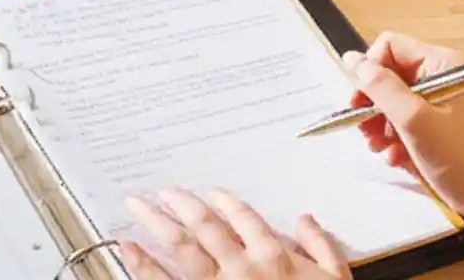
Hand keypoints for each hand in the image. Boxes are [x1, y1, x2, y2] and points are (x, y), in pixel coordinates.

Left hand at [121, 188, 350, 279]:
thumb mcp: (336, 279)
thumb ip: (321, 247)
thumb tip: (306, 220)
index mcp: (272, 257)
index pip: (244, 218)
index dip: (225, 202)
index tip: (212, 192)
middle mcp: (241, 267)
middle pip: (205, 225)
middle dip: (180, 203)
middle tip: (162, 190)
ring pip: (181, 246)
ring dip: (157, 222)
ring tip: (138, 205)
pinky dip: (142, 264)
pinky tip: (127, 248)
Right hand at [341, 32, 463, 224]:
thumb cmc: (460, 159)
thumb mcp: (413, 120)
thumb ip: (380, 87)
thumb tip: (352, 59)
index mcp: (441, 64)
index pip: (390, 46)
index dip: (371, 71)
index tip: (361, 101)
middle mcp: (440, 76)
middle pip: (389, 75)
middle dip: (373, 104)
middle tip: (365, 129)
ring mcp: (439, 101)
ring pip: (392, 101)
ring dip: (380, 126)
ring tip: (381, 149)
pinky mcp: (436, 124)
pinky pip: (403, 121)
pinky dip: (395, 139)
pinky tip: (396, 158)